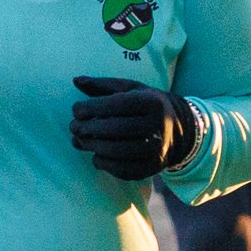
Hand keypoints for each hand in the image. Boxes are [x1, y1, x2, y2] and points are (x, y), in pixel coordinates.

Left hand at [69, 74, 200, 180]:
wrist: (176, 131)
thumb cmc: (144, 105)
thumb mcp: (129, 90)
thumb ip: (102, 85)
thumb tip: (75, 80)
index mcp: (152, 102)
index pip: (117, 105)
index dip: (92, 108)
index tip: (76, 110)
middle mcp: (158, 126)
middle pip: (116, 129)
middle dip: (88, 128)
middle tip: (73, 127)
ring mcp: (157, 149)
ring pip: (117, 151)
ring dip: (92, 146)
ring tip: (80, 140)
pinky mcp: (152, 168)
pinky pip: (122, 169)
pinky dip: (104, 163)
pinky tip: (96, 155)